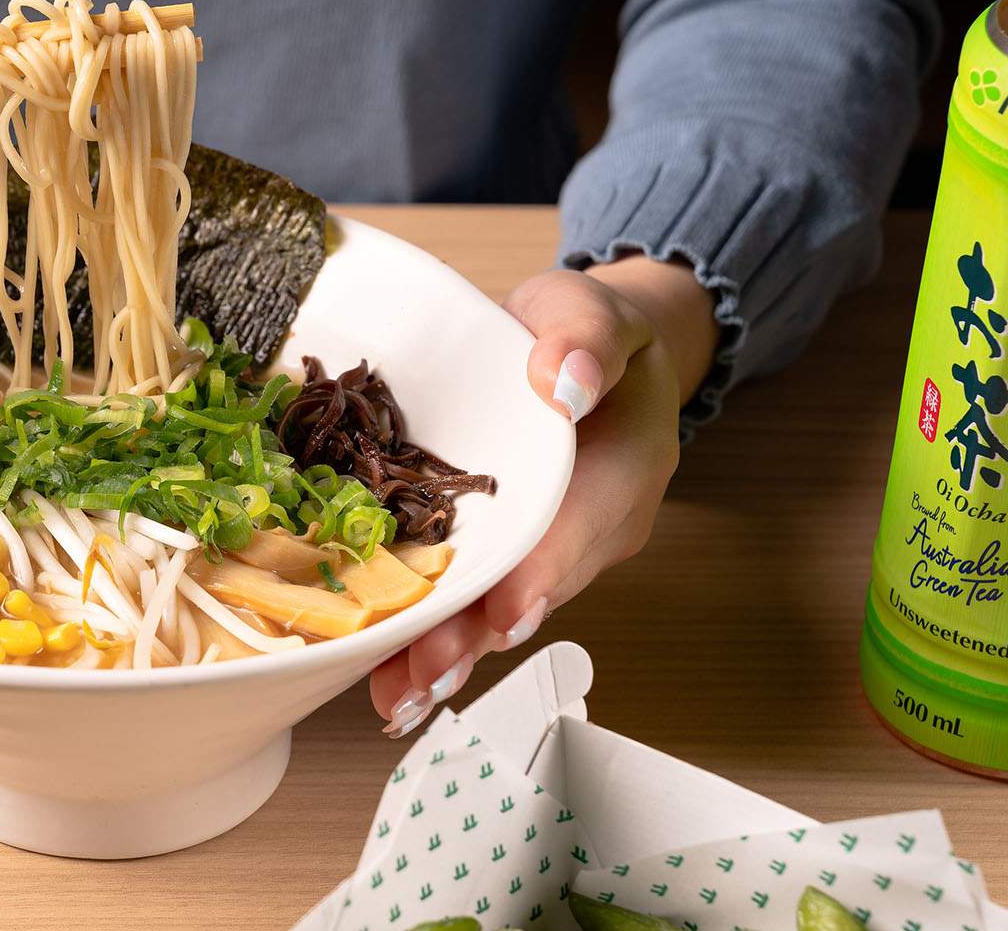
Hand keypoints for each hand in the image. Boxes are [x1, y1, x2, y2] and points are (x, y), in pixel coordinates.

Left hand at [367, 255, 718, 734]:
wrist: (582, 356)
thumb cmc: (585, 334)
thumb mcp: (591, 310)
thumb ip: (585, 335)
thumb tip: (565, 379)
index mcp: (622, 469)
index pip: (580, 527)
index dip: (539, 573)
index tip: (505, 613)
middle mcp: (589, 529)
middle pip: (531, 589)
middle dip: (475, 637)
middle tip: (421, 678)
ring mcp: (548, 552)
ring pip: (497, 610)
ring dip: (446, 654)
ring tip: (394, 698)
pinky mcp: (505, 556)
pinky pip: (472, 601)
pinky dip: (430, 638)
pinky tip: (385, 679)